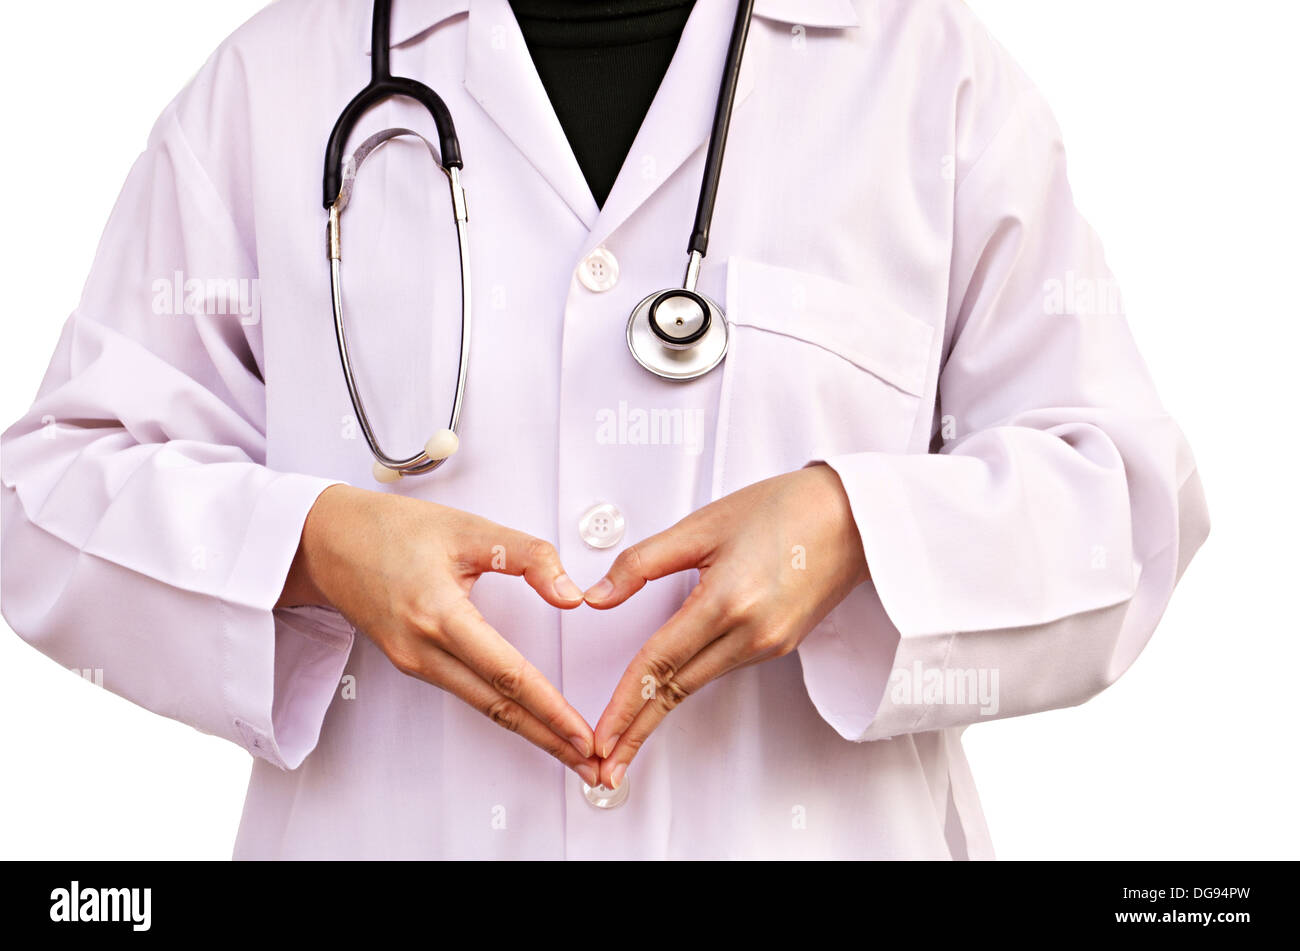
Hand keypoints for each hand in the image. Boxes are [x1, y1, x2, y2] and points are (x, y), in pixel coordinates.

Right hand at [279, 484, 600, 785]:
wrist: (326, 540)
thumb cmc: (391, 528)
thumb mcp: (467, 528)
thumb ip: (527, 557)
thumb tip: (571, 596)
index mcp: (439, 613)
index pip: (506, 674)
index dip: (549, 708)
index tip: (582, 733)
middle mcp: (422, 649)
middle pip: (497, 707)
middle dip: (549, 739)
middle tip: (591, 766)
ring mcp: (413, 662)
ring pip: (482, 706)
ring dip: (529, 731)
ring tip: (569, 751)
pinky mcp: (411, 663)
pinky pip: (465, 694)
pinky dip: (503, 712)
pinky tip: (528, 719)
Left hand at [583, 464, 867, 787]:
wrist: (855, 518)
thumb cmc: (785, 508)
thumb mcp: (702, 525)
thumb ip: (643, 563)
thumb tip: (597, 596)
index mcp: (727, 602)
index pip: (659, 665)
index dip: (624, 705)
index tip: (602, 736)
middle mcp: (751, 634)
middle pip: (677, 691)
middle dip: (636, 730)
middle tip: (603, 765)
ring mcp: (769, 644)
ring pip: (698, 683)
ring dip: (659, 712)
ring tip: (627, 735)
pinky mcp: (780, 645)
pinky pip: (721, 668)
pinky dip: (688, 686)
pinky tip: (666, 694)